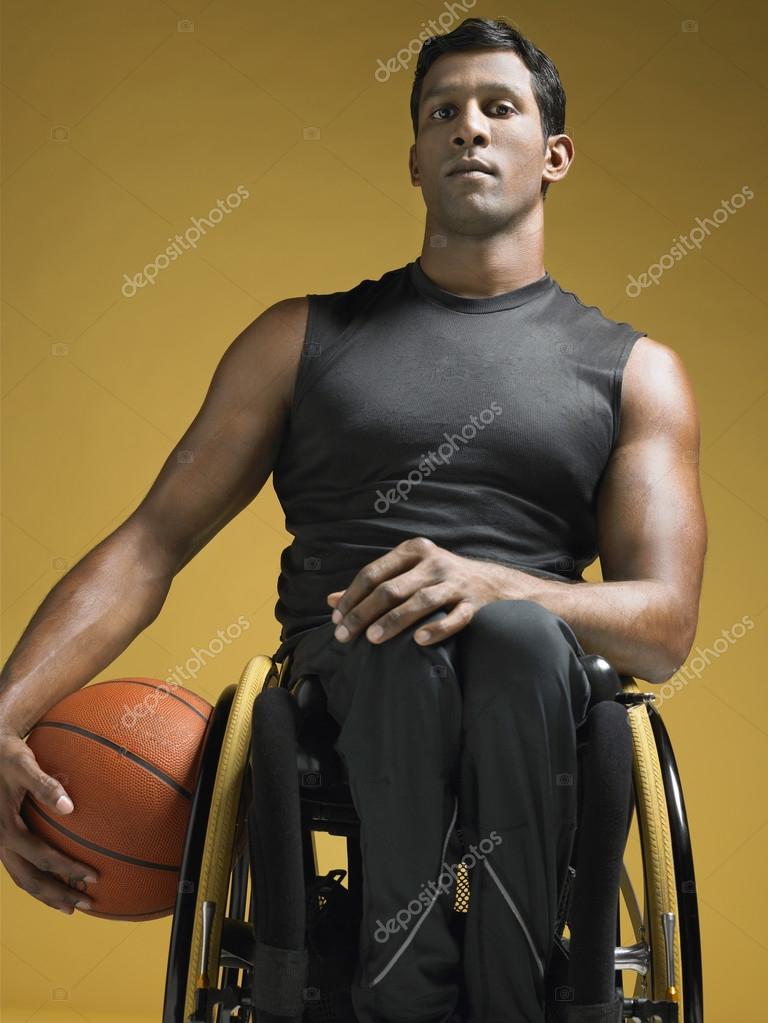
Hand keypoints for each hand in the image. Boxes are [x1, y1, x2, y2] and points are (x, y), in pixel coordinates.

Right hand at [0, 726, 98, 914]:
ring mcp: (2, 844)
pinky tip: (60, 879)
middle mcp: (2, 842)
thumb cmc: (9, 756)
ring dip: (48, 894)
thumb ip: (44, 785)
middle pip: (30, 879)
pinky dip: (41, 878)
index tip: (94, 876)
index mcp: (8, 829)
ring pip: (24, 878)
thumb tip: (69, 807)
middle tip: (88, 903)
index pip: (42, 858)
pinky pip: (23, 867)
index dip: (67, 870)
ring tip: (73, 905)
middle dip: (58, 894)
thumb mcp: (24, 764)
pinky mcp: (7, 840)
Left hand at [325, 536, 506, 645]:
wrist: (494, 584)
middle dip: (364, 613)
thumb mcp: (407, 573)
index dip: (351, 596)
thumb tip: (330, 601)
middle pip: (391, 589)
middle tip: (344, 636)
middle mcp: (434, 563)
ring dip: (393, 621)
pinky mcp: (473, 604)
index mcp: (414, 551)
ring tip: (372, 639)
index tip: (336, 619)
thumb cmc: (439, 579)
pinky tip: (419, 641)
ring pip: (420, 602)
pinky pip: (455, 618)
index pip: (373, 573)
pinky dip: (437, 629)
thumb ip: (371, 585)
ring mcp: (455, 583)